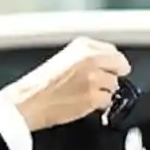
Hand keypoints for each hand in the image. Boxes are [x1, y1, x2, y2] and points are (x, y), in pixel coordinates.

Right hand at [0, 37, 130, 130]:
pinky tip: (84, 102)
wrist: (30, 101)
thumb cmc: (41, 83)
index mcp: (83, 46)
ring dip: (104, 91)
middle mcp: (90, 58)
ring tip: (85, 92)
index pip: (113, 51)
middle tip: (97, 82)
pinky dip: (99, 104)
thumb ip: (88, 56)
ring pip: (114, 85)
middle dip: (111, 76)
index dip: (112, 63)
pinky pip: (107, 101)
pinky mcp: (93, 96)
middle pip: (119, 67)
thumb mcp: (65, 57)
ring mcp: (94, 78)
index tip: (109, 68)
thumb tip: (108, 63)